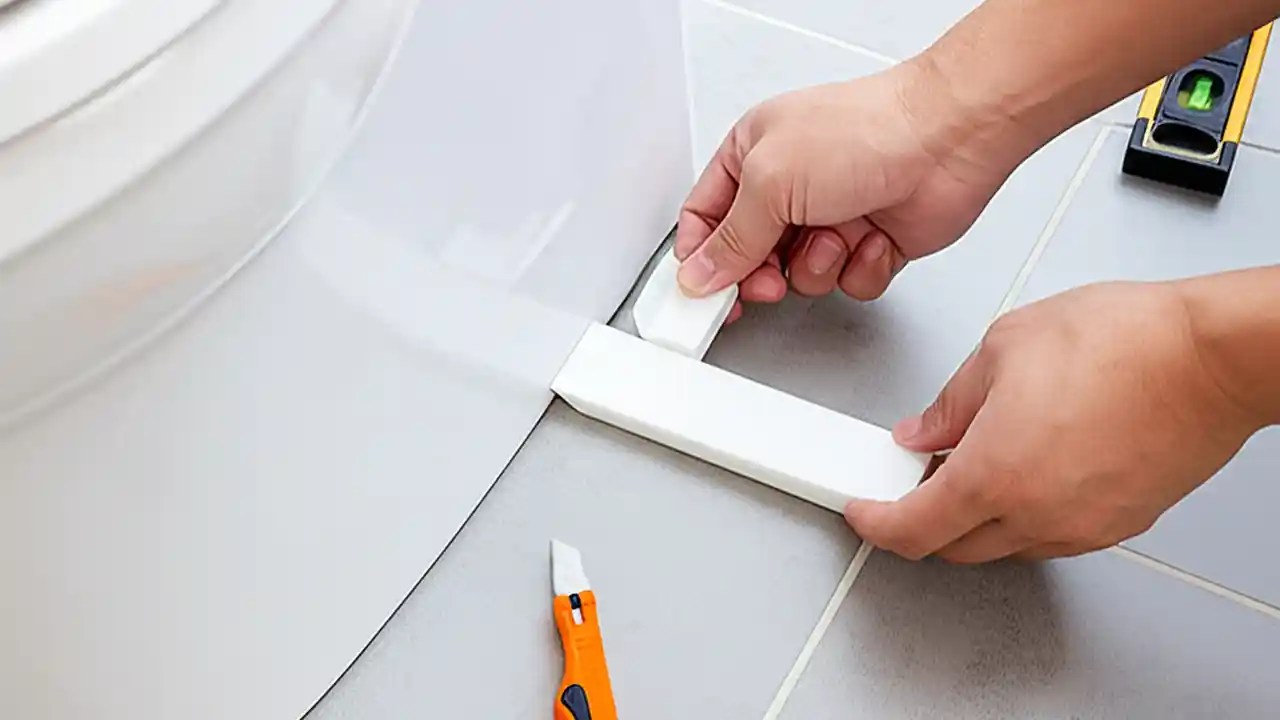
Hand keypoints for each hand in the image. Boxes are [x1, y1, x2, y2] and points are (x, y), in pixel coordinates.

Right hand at [674, 60, 1024, 320]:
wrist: (948, 139)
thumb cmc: (866, 131)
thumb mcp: (770, 180)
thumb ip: (730, 238)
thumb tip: (699, 274)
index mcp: (751, 155)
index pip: (704, 219)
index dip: (699, 260)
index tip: (701, 296)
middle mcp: (788, 185)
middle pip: (748, 256)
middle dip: (762, 275)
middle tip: (770, 282)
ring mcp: (829, 216)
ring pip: (799, 276)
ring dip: (818, 266)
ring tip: (837, 233)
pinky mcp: (868, 243)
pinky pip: (846, 282)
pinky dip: (860, 267)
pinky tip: (873, 235)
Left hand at [845, 281, 1264, 562]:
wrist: (1213, 356)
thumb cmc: (1125, 342)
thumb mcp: (1004, 349)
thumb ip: (951, 403)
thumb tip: (922, 433)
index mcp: (994, 475)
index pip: (911, 530)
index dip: (874, 524)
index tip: (862, 509)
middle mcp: (1035, 515)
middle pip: (952, 548)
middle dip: (919, 521)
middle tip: (910, 477)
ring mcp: (1080, 527)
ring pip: (1001, 544)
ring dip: (972, 518)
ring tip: (971, 461)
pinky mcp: (1117, 524)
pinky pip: (1047, 534)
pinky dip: (1019, 513)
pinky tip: (1022, 466)